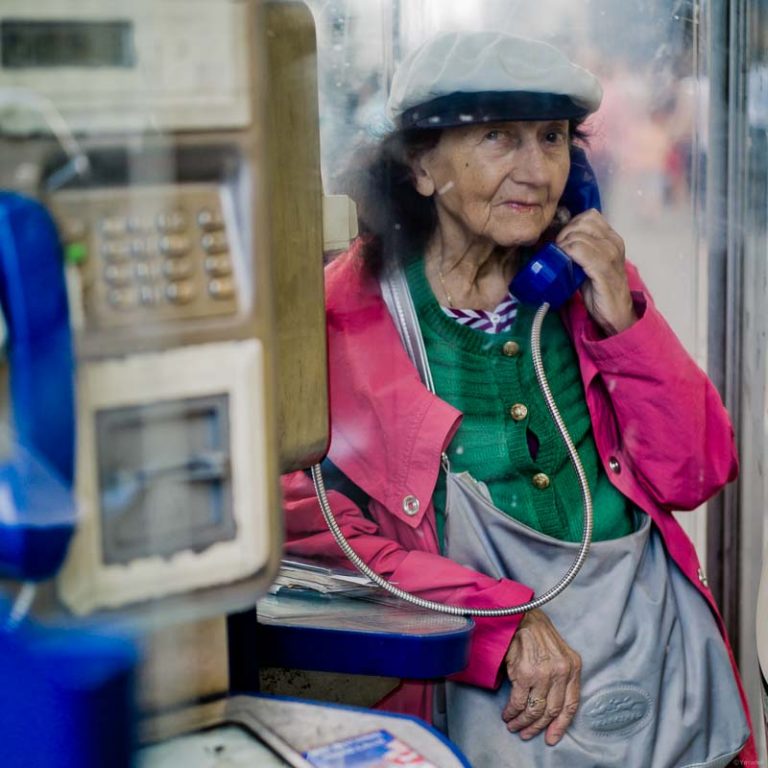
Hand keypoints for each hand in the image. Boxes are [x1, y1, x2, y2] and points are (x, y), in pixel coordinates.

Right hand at [501, 608, 581, 745]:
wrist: (520, 615)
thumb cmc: (537, 633)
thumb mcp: (559, 653)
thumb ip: (560, 677)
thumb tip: (550, 707)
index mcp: (573, 666)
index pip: (571, 704)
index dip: (561, 725)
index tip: (551, 738)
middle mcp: (561, 671)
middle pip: (552, 710)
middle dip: (538, 726)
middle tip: (527, 733)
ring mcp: (543, 673)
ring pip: (535, 709)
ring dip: (523, 722)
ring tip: (514, 725)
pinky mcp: (525, 673)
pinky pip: (519, 701)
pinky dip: (512, 712)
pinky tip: (508, 714)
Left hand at [555, 209, 636, 335]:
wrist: (616, 313)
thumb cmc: (600, 289)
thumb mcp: (591, 263)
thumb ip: (581, 249)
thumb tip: (556, 242)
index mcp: (612, 238)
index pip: (589, 216)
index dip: (571, 225)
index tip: (563, 241)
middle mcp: (613, 243)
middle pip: (582, 222)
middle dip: (564, 234)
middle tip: (559, 251)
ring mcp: (610, 255)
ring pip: (578, 236)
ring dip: (563, 245)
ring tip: (560, 259)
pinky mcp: (603, 269)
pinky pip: (579, 250)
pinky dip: (566, 253)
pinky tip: (563, 263)